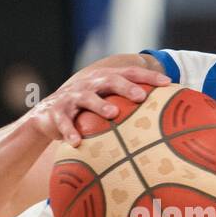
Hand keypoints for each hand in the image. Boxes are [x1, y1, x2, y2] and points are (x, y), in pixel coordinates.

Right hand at [27, 65, 170, 145]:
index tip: (167, 84)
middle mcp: (89, 85)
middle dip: (126, 87)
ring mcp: (72, 97)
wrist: (47, 114)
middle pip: (109, 81)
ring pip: (86, 98)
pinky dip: (69, 131)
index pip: (129, 74)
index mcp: (104, 80)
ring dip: (100, 105)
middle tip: (141, 97)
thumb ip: (127, 105)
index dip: (148, 77)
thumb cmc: (87, 110)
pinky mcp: (56, 112)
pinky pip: (63, 122)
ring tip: (112, 114)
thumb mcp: (106, 102)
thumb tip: (163, 119)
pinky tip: (77, 142)